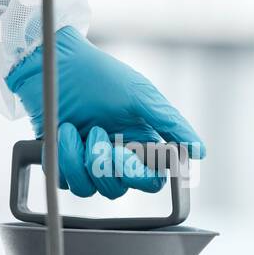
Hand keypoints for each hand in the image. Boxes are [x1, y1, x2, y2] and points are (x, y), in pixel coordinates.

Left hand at [6, 27, 204, 199]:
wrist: (53, 64)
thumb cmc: (99, 74)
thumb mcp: (141, 95)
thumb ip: (172, 124)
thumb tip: (200, 151)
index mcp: (139, 141)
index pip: (150, 180)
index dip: (140, 176)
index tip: (129, 154)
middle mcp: (116, 155)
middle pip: (118, 188)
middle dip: (105, 164)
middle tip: (97, 133)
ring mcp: (88, 160)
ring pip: (90, 189)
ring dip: (79, 159)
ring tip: (73, 129)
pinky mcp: (62, 161)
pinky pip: (65, 181)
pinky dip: (62, 158)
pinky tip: (62, 131)